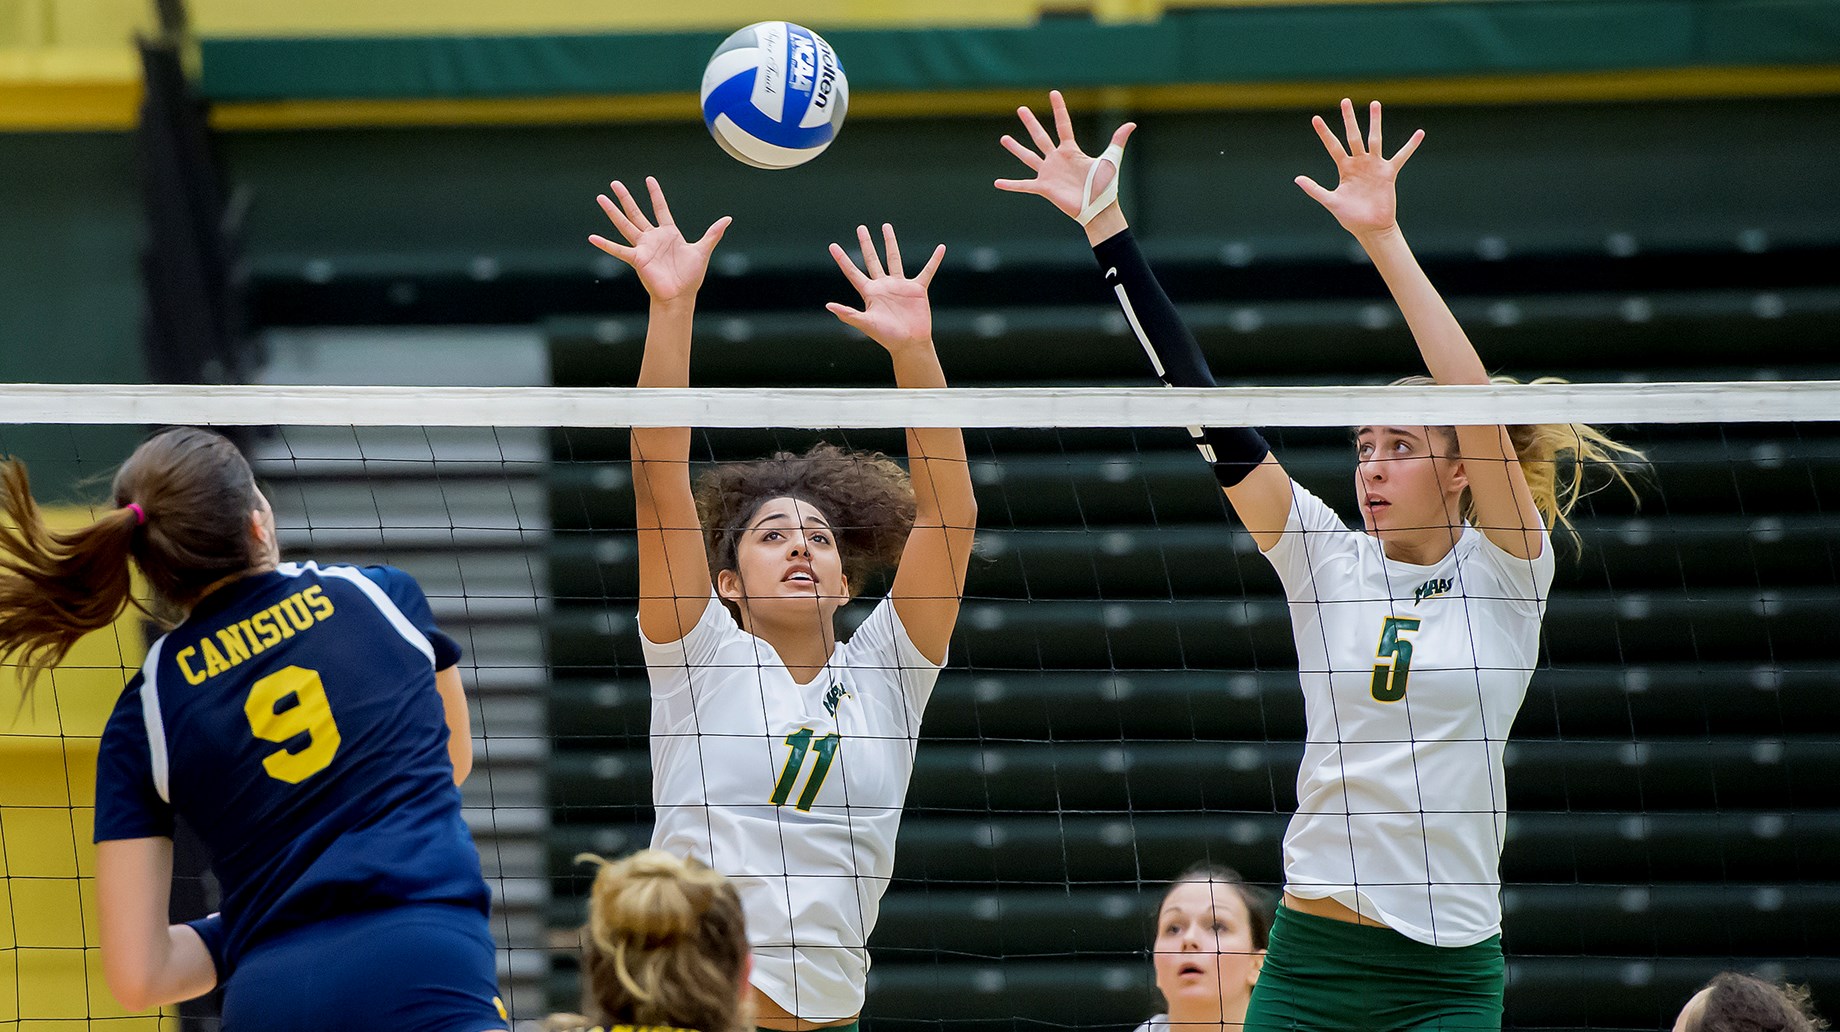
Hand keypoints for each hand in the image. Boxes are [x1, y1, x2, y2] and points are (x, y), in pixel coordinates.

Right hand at [589, 176, 731, 302]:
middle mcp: (653, 238)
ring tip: (601, 198)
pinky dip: (606, 245)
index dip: (655, 194)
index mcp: (668, 233)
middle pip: (636, 213)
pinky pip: (619, 250)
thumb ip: (713, 233)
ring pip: (625, 225)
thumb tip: (727, 219)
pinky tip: (592, 238)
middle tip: (615, 183)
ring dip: (613, 212)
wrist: (680, 296)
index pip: (660, 208)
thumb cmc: (690, 276)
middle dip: (626, 198)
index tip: (649, 179)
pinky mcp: (637, 259)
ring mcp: (643, 247)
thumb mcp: (702, 250)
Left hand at [826, 224, 945, 354]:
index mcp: (870, 293)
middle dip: (866, 244)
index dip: (842, 259)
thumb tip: (829, 305)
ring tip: (886, 226)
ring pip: (894, 259)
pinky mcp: (917, 289)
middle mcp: (883, 286)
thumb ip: (848, 314)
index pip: (852, 272)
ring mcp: (900, 286)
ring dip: (890, 243)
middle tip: (861, 228)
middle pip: (872, 260)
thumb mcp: (866, 324)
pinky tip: (941, 249)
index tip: (832, 246)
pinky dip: (934, 260)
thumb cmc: (887, 337)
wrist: (909, 344)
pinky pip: (927, 271)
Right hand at [995, 89, 1135, 221]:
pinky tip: (997, 183)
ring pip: (1029, 157)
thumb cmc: (1105, 186)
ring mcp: (1049, 173)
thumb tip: (1131, 124)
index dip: (1059, 109)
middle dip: (1031, 122)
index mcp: (1071, 150)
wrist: (1098, 208)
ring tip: (1003, 138)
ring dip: (1016, 148)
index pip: (1063, 125)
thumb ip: (1117, 140)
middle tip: (1021, 109)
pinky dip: (1011, 184)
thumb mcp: (1111, 159)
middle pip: (1041, 136)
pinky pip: (1024, 185)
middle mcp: (1057, 159)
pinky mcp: (1044, 188)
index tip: (1053, 93)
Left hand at [1295, 99, 1423, 237]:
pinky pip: (1401, 156)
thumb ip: (1315, 189)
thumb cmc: (1350, 217)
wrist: (1371, 227)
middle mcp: (1359, 163)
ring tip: (1374, 104)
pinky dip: (1410, 145)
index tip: (1315, 118)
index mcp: (1344, 168)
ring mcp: (1374, 166)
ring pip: (1374, 139)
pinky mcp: (1388, 173)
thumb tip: (1297, 179)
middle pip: (1353, 136)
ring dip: (1374, 122)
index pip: (1333, 146)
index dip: (1324, 133)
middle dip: (1348, 119)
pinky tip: (1420, 133)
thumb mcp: (1331, 201)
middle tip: (1345, 101)